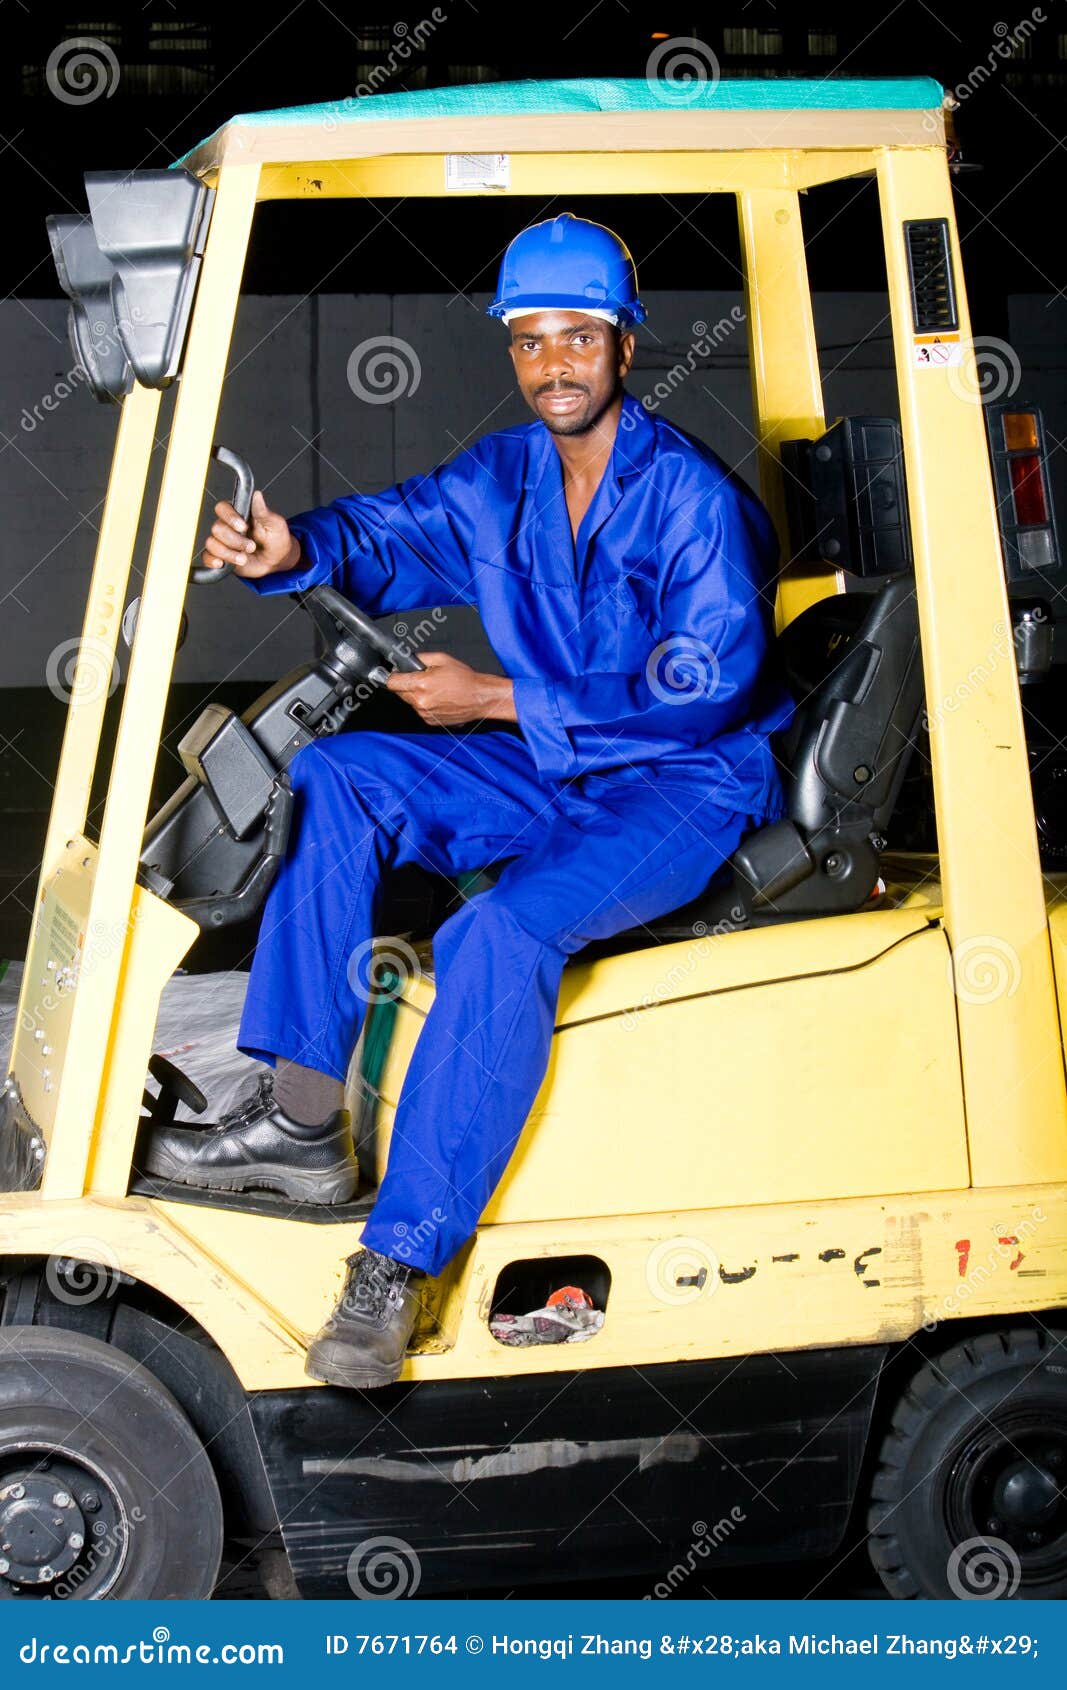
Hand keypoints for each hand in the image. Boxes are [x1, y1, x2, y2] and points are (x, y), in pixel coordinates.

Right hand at [200, 489, 300, 579]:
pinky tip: (222, 564)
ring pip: (212, 544)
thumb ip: (263, 511)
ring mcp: (223, 541)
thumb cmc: (277, 539)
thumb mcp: (274, 524)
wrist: (278, 560)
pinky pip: (207, 557)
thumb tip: (257, 495)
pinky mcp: (221, 556)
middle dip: (235, 540)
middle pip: (217, 528)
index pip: (222, 508)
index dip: (230, 517)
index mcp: (238, 514)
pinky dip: (212, 561)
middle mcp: (227, 526)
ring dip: (228, 553)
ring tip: (244, 559)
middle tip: (251, 546)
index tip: (243, 527)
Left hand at [386, 652, 515, 726]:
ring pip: (410, 702)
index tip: (394, 673)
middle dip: (406, 685)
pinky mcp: (430, 721)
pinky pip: (420, 711)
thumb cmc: (465, 679)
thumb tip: (406, 660)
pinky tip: (438, 699)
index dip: (392, 676)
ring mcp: (425, 713)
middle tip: (421, 678)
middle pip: (399, 693)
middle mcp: (420, 701)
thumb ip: (420, 658)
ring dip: (416, 695)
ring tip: (434, 689)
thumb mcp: (442, 659)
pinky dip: (424, 704)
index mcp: (420, 684)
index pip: (392, 682)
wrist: (480, 698)